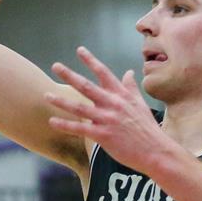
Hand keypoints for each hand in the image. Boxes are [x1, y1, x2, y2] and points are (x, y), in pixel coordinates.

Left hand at [46, 46, 179, 169]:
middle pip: (87, 86)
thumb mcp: (140, 103)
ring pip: (79, 108)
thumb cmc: (147, 128)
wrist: (155, 150)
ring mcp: (107, 119)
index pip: (104, 73)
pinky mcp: (103, 135)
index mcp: (122, 95)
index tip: (80, 50)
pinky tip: (52, 121)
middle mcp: (113, 104)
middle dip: (69, 75)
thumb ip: (131, 88)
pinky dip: (65, 125)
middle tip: (55, 66)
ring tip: (46, 95)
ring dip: (61, 101)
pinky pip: (80, 129)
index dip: (91, 61)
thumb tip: (129, 72)